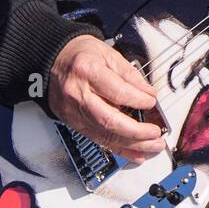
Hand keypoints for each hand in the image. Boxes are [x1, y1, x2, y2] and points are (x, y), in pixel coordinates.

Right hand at [47, 35, 165, 163]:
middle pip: (109, 120)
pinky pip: (98, 139)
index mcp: (87, 72)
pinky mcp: (73, 123)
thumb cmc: (80, 55)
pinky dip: (118, 148)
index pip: (118, 92)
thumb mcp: (108, 53)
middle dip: (137, 132)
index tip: (152, 101)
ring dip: (131, 145)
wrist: (52, 61)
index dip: (139, 100)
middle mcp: (78, 95)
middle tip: (156, 134)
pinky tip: (134, 153)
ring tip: (151, 146)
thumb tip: (148, 93)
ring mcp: (74, 112)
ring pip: (104, 135)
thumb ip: (129, 74)